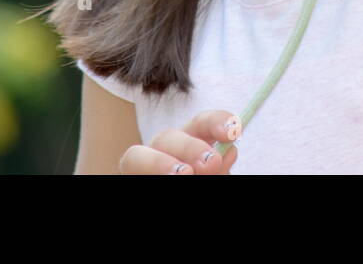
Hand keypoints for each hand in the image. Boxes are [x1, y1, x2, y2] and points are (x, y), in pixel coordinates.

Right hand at [118, 110, 241, 174]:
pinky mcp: (128, 179)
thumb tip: (229, 153)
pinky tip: (164, 186)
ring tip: (184, 175)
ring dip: (160, 163)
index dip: (216, 121)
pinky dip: (149, 177)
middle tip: (211, 164)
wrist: (175, 240)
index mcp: (189, 145)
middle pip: (166, 136)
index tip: (234, 132)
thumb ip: (219, 170)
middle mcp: (162, 152)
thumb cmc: (200, 184)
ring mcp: (140, 169)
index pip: (200, 123)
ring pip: (136, 155)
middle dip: (189, 147)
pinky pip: (132, 177)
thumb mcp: (213, 180)